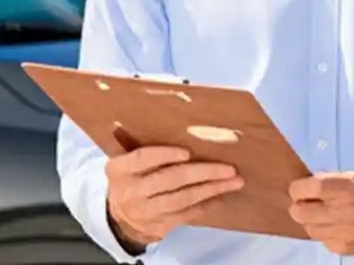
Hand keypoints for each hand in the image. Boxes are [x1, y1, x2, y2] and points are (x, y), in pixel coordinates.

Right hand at [105, 146, 244, 251]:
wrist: (119, 216)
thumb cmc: (130, 178)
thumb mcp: (125, 161)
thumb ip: (141, 145)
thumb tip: (181, 127)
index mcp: (120, 169)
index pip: (142, 159)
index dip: (164, 155)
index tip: (188, 152)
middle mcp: (131, 192)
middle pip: (169, 180)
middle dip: (202, 172)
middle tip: (228, 168)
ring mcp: (146, 212)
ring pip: (182, 199)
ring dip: (211, 189)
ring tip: (233, 181)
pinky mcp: (159, 226)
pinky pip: (187, 215)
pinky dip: (206, 205)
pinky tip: (221, 195)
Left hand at [288, 172, 353, 255]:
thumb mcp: (353, 177)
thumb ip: (327, 180)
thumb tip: (300, 186)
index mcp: (351, 188)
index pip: (314, 188)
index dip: (298, 188)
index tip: (296, 188)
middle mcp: (350, 211)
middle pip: (304, 212)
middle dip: (298, 206)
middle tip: (300, 202)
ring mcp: (347, 232)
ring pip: (309, 228)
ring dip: (308, 220)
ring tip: (316, 214)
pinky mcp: (345, 247)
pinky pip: (321, 240)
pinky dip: (322, 232)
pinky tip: (330, 225)